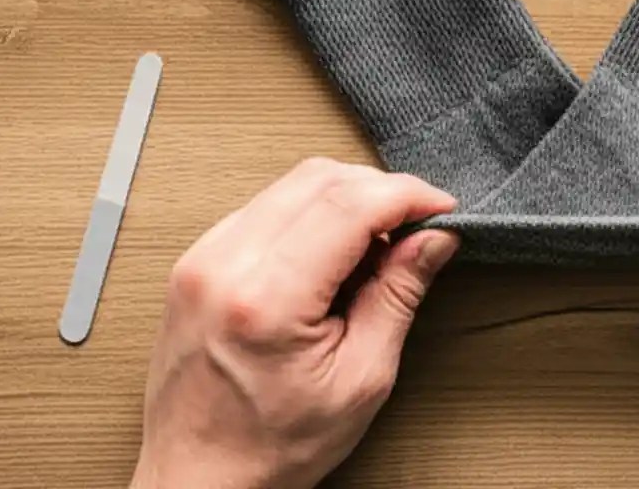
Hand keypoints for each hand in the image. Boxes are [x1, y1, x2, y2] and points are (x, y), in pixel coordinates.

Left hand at [130, 158, 458, 488]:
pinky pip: (267, 207)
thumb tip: (432, 239)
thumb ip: (398, 296)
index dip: (407, 195)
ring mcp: (202, 258)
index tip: (441, 209)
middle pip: (319, 179)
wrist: (200, 478)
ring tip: (375, 252)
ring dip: (347, 200)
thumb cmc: (272, 445)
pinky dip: (312, 215)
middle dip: (381, 192)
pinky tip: (333, 257)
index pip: (348, 204)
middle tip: (417, 229)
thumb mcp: (361, 378)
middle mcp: (223, 265)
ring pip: (292, 185)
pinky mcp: (197, 260)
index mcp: (265, 298)